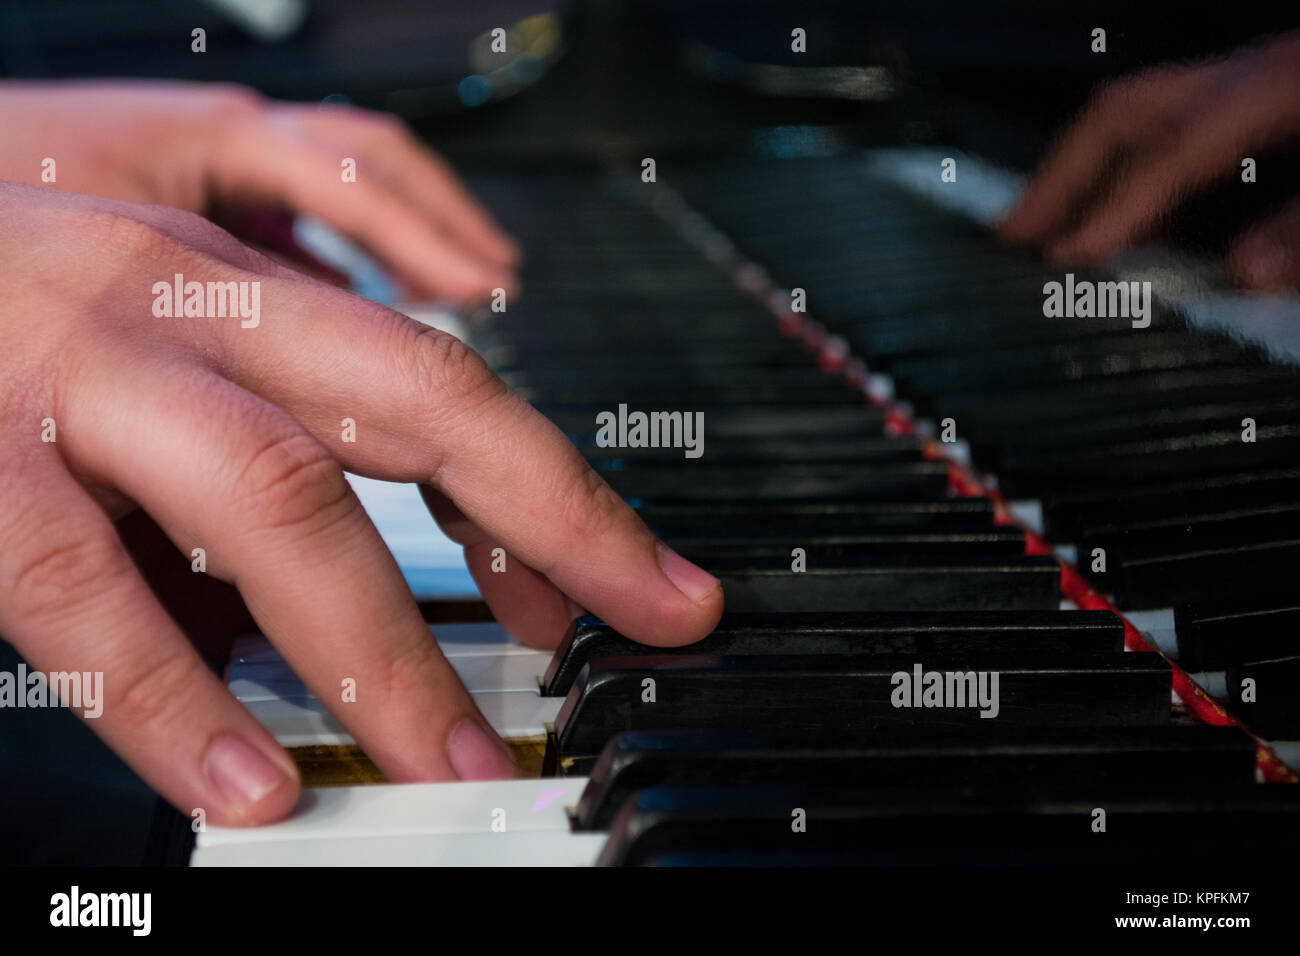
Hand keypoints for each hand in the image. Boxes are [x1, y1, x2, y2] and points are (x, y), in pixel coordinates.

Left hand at [0, 80, 517, 301]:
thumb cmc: (8, 187)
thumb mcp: (122, 251)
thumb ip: (221, 302)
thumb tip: (304, 377)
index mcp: (219, 138)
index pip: (359, 179)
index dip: (429, 236)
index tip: (482, 285)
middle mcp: (233, 139)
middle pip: (376, 165)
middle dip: (446, 222)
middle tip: (499, 281)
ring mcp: (225, 163)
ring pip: (351, 185)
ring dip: (414, 234)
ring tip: (464, 284)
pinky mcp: (211, 193)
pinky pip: (310, 214)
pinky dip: (360, 252)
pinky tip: (375, 298)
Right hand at [0, 184, 723, 824]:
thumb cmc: (4, 312)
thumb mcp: (164, 363)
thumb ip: (264, 477)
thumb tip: (357, 623)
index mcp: (244, 294)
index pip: (450, 386)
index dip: (554, 490)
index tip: (640, 582)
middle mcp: (185, 311)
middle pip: (418, 400)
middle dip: (549, 518)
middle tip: (636, 623)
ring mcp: (79, 377)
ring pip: (274, 494)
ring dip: (382, 641)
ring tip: (450, 760)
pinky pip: (78, 591)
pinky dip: (171, 698)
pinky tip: (242, 782)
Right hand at [998, 31, 1299, 289]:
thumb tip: (1245, 272)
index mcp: (1278, 86)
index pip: (1172, 149)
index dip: (1115, 205)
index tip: (1068, 256)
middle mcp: (1249, 75)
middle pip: (1122, 113)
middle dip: (1059, 176)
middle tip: (1014, 234)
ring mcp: (1249, 81)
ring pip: (1135, 114)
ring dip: (1081, 173)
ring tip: (1043, 231)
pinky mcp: (1258, 98)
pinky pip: (1168, 129)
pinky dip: (1128, 176)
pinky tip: (1120, 225)